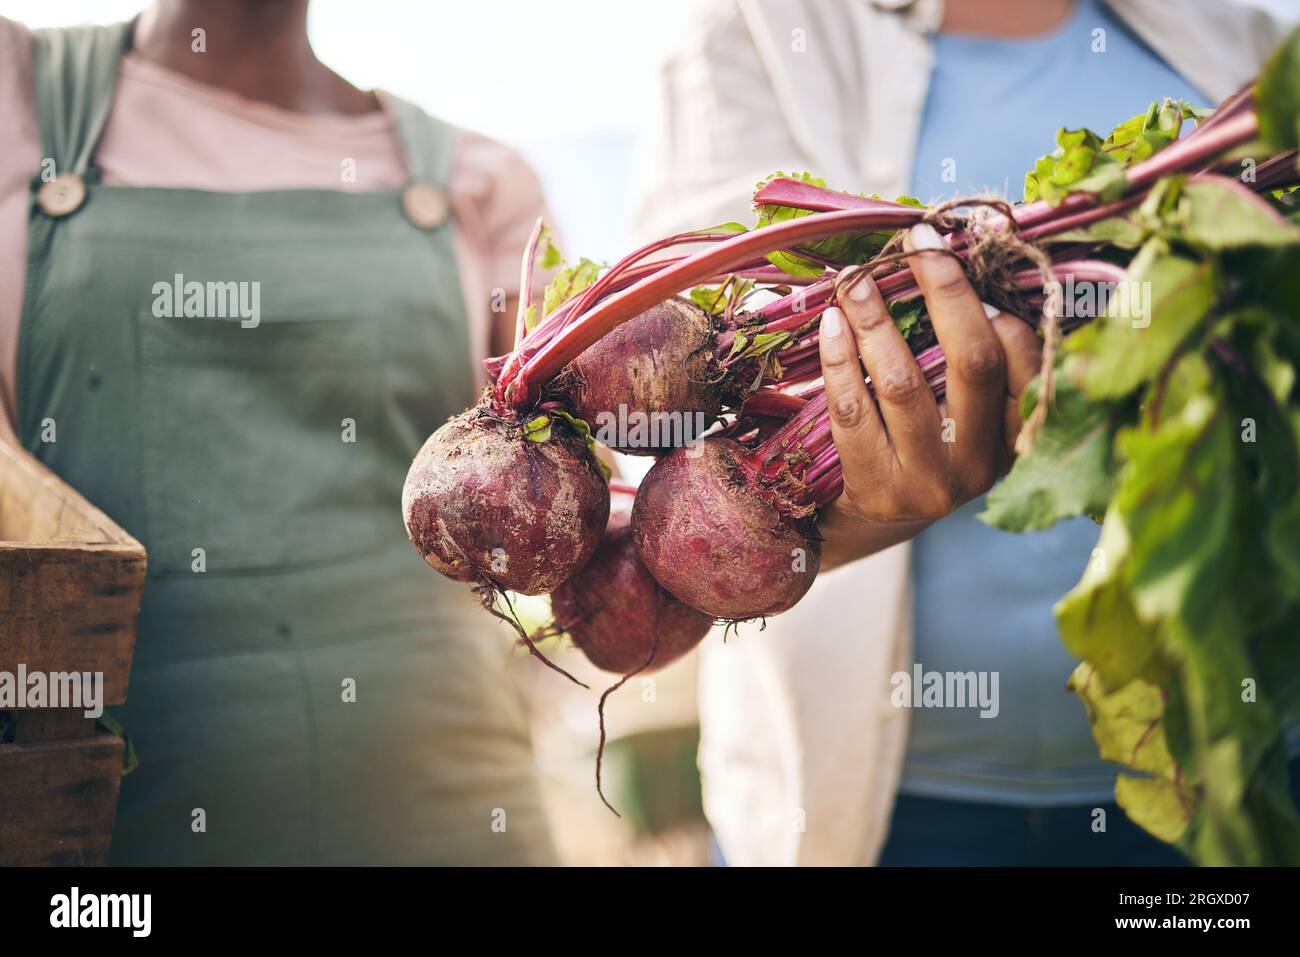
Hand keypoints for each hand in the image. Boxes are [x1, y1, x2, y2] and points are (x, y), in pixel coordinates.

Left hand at [816, 222, 1041, 562]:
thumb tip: (952, 258)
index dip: (992, 305)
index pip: (1024, 361)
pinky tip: (830, 325)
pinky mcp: (877, 490)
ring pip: (903, 383)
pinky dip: (839, 361)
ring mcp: (929, 481)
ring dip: (876, 320)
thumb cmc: (922, 445)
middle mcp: (981, 461)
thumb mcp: (963, 412)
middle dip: (944, 291)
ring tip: (854, 279)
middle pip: (972, 362)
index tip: (953, 256)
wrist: (875, 522)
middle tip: (916, 243)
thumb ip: (969, 356)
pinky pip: (852, 412)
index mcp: (1017, 435)